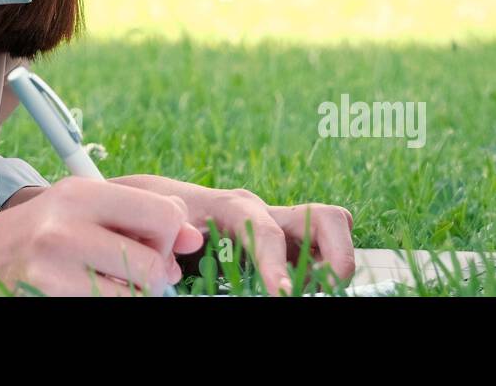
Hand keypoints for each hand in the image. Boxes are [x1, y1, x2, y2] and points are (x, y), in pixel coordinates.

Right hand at [0, 176, 205, 294]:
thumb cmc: (34, 234)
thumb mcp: (79, 208)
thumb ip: (137, 215)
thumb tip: (194, 236)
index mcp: (79, 194)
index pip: (164, 214)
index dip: (169, 236)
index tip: (152, 244)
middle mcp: (65, 228)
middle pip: (154, 266)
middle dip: (152, 276)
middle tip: (128, 272)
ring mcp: (53, 271)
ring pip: (134, 297)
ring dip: (129, 296)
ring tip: (102, 282)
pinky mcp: (47, 300)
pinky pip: (107, 308)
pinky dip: (106, 303)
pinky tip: (82, 292)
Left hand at [109, 174, 354, 294]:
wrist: (158, 202)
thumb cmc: (159, 217)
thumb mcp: (160, 229)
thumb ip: (166, 244)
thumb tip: (172, 271)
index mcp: (234, 207)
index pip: (267, 232)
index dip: (276, 265)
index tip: (281, 294)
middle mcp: (265, 210)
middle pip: (325, 219)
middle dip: (336, 257)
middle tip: (322, 290)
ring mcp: (278, 222)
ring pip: (330, 231)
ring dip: (331, 264)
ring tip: (308, 290)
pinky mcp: (283, 238)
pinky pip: (320, 247)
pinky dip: (320, 269)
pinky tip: (296, 287)